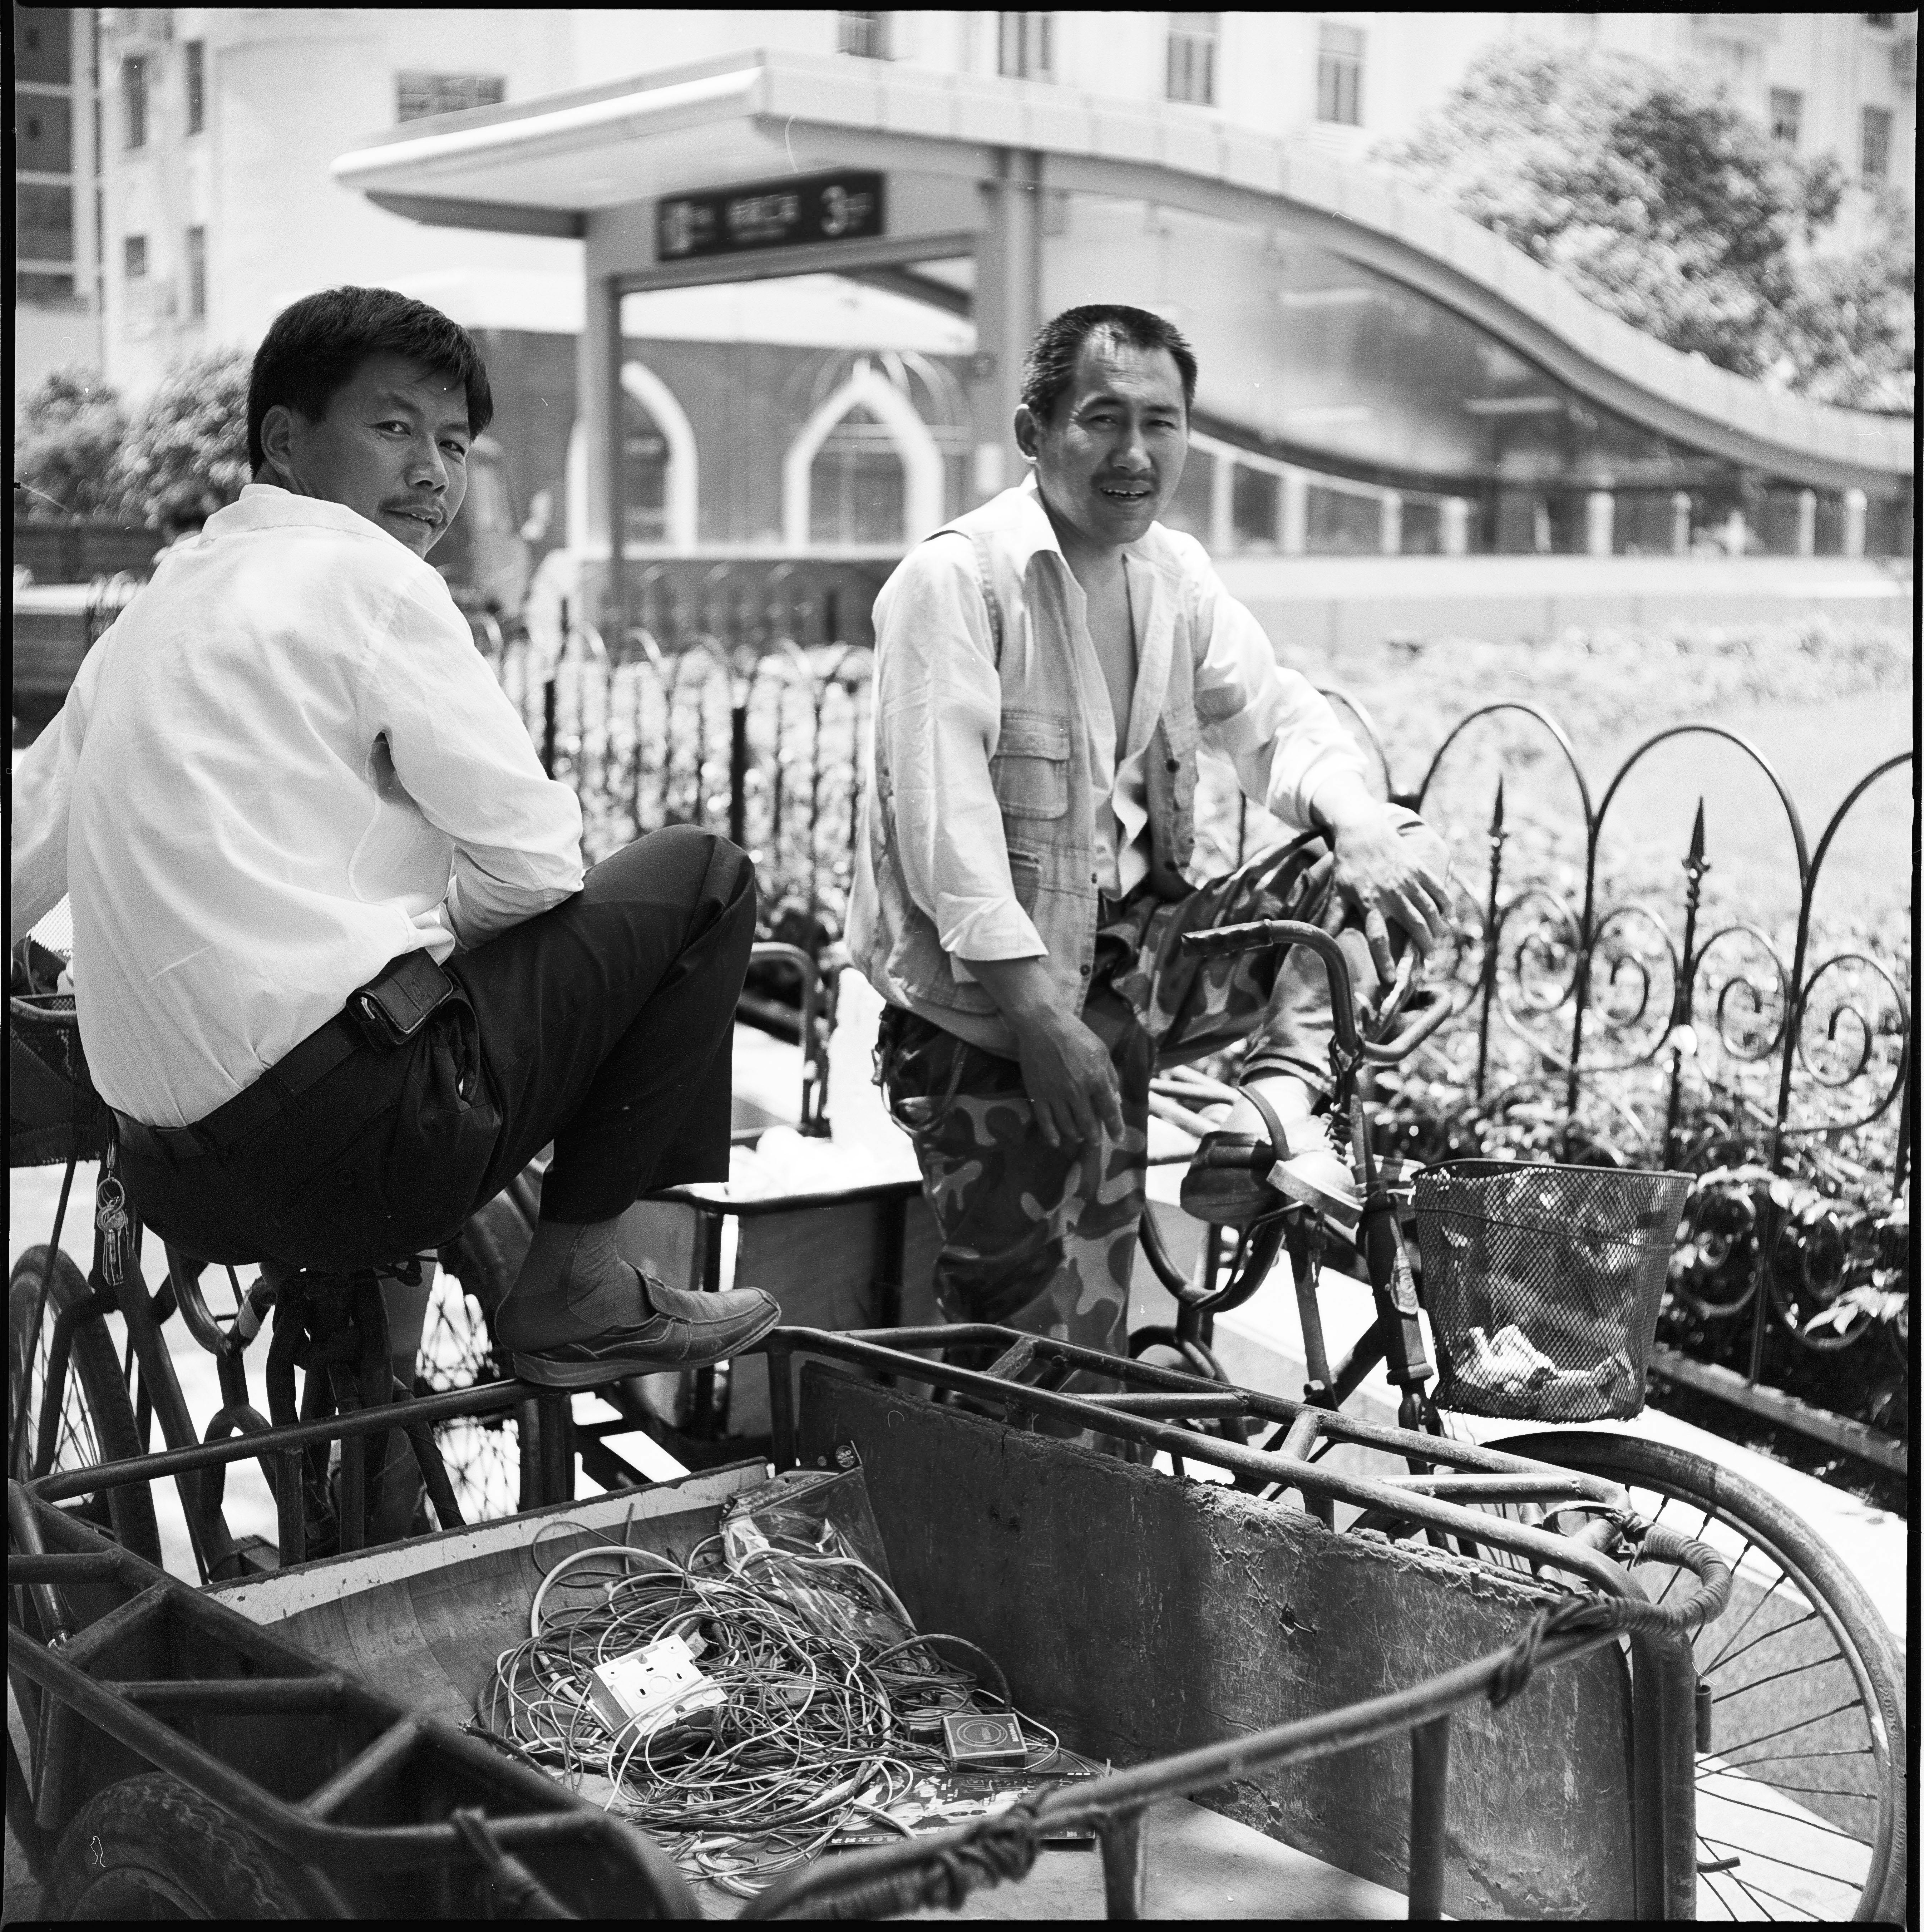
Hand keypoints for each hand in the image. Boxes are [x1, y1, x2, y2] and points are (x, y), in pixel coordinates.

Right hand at [1009, 1004, 1125, 1149]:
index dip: (1115, 1128)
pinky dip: (1051, 1135)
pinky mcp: (1038, 1094)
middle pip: (1088, 1124)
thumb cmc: (1076, 1034)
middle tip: (1096, 1142)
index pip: (1109, 1112)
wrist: (1042, 1025)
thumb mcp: (1101, 1051)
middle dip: (1094, 1137)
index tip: (1118, 1138)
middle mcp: (1077, 1091)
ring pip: (1068, 1126)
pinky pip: (1045, 1122)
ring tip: (1079, 1137)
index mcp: (1096, 1079)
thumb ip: (1111, 1076)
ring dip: (1076, 1136)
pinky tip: (1056, 1142)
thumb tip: (1116, 1099)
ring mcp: (1056, 1095)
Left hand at [1323, 804, 1453, 982]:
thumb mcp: (1337, 890)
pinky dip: (1446, 903)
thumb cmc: (1347, 863)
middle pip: (1413, 925)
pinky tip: (1450, 916)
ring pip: (1429, 909)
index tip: (1390, 979)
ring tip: (1438, 944)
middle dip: (1423, 946)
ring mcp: (1407, 880)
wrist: (1361, 828)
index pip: (1377, 937)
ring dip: (1437, 929)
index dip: (1384, 959)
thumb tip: (1322, 940)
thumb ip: (1333, 916)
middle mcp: (1390, 893)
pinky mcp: (1418, 868)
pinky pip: (1437, 888)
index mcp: (1368, 902)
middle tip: (1428, 962)